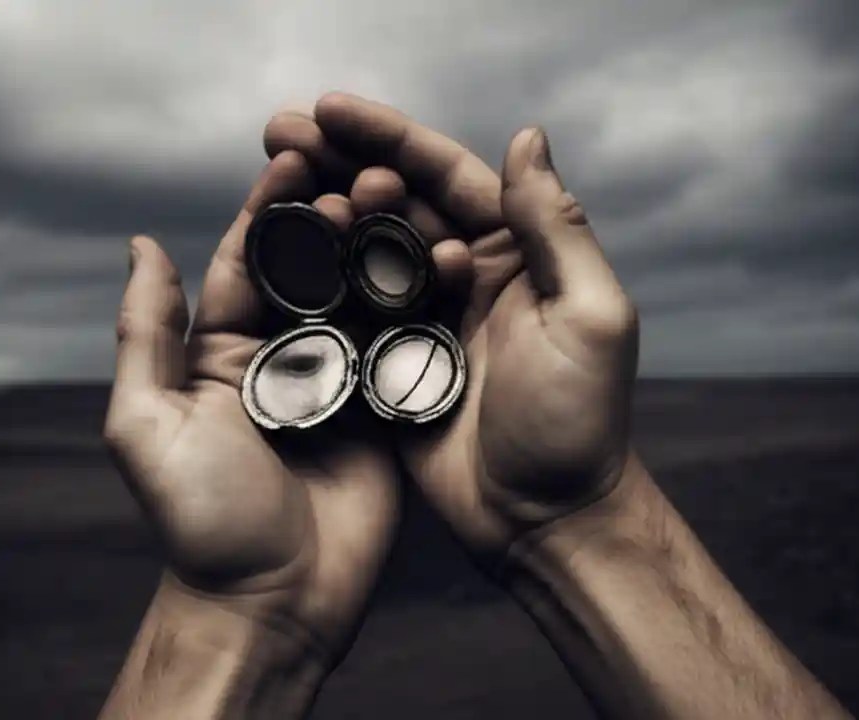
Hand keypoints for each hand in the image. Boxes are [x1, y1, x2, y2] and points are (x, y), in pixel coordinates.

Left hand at [102, 151, 398, 672]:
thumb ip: (145, 334)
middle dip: (331, 216)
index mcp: (220, 356)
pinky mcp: (385, 412)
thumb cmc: (203, 521)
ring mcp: (338, 385)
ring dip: (377, 249)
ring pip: (360, 300)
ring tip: (399, 197)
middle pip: (310, 272)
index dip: (268, 209)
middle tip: (359, 166)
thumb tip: (141, 245)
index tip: (293, 155)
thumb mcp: (148, 424)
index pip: (245, 263)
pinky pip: (400, 349)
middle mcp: (282, 362)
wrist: (274, 603)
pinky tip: (438, 260)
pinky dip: (417, 305)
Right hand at [264, 94, 638, 570]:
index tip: (328, 108)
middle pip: (395, 201)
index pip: (447, 175)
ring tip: (270, 179)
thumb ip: (554, 228)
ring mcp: (425, 320)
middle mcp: (468, 275)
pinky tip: (277, 253)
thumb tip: (526, 137)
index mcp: (516, 254)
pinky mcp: (391, 364)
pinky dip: (316, 279)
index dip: (387, 137)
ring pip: (364, 248)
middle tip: (278, 130)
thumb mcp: (587, 317)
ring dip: (320, 211)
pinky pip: (349, 309)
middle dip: (339, 161)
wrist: (544, 518)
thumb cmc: (580, 422)